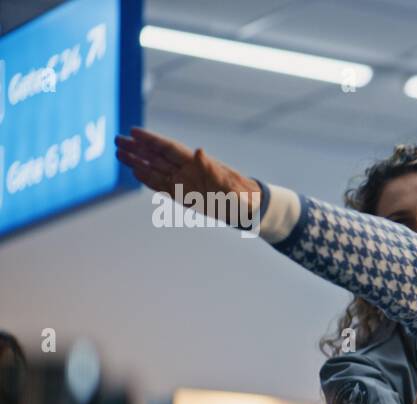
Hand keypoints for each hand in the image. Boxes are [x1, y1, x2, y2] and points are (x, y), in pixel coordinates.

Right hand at [114, 127, 259, 224]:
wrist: (249, 209)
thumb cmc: (241, 195)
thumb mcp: (229, 183)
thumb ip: (212, 168)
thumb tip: (199, 151)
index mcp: (196, 163)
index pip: (169, 148)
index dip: (151, 139)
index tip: (133, 131)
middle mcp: (187, 170)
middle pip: (157, 156)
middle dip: (137, 147)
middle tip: (117, 139)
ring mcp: (185, 182)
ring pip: (156, 169)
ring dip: (138, 161)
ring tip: (119, 153)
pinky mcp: (184, 196)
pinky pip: (162, 185)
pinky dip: (147, 179)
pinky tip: (135, 172)